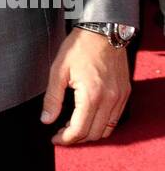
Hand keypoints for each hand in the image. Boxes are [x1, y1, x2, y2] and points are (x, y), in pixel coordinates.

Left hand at [41, 28, 129, 143]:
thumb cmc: (80, 47)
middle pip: (94, 134)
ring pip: (107, 129)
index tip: (55, 138)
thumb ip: (52, 98)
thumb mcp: (58, 70)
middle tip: (62, 133)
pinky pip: (115, 119)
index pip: (79, 130)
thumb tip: (46, 119)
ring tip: (74, 126)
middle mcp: (109, 100)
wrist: (103, 31)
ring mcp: (119, 98)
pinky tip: (89, 117)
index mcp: (91, 96)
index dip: (65, 139)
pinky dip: (103, 124)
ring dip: (90, 133)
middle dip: (76, 138)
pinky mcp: (124, 93)